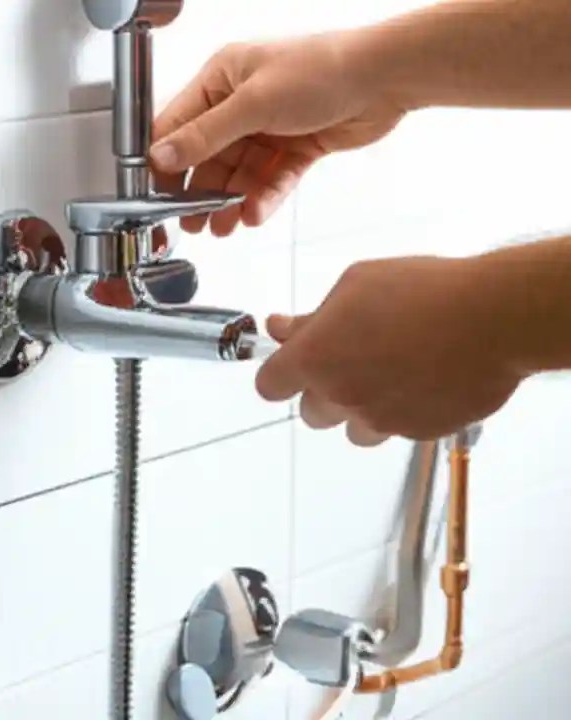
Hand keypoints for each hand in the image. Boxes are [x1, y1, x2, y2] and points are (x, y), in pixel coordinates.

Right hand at [150, 33, 406, 236]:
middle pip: (208, 156)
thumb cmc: (323, 68)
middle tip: (189, 223)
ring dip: (230, 201)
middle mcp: (241, 101)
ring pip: (239, 172)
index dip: (164, 161)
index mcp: (222, 78)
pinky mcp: (296, 146)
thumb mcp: (253, 103)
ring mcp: (269, 125)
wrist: (386, 78)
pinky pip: (271, 179)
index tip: (155, 194)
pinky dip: (263, 198)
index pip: (178, 125)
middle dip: (200, 192)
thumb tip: (161, 156)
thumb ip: (205, 135)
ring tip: (221, 228)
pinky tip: (254, 215)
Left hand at [255, 256, 524, 444]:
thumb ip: (314, 316)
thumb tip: (282, 327)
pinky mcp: (417, 432)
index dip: (279, 375)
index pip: (269, 386)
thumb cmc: (425, 291)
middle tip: (351, 361)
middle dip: (323, 391)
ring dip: (360, 410)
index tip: (291, 364)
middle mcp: (341, 395)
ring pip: (352, 431)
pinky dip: (401, 413)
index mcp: (316, 358)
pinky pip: (396, 431)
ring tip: (390, 374)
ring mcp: (380, 419)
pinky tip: (422, 381)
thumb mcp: (356, 284)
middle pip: (310, 413)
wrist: (492, 318)